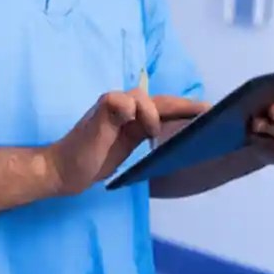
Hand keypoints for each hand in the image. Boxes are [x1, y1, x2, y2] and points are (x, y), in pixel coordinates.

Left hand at [45, 89, 209, 195]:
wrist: (62, 172)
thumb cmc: (77, 154)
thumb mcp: (92, 135)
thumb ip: (109, 115)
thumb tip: (129, 102)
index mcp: (115, 104)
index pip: (144, 101)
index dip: (152, 113)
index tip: (152, 133)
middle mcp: (123, 108)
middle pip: (158, 102)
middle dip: (183, 105)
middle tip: (210, 110)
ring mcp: (128, 121)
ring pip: (160, 111)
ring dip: (182, 112)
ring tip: (207, 118)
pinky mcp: (130, 134)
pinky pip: (156, 124)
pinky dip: (173, 124)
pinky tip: (186, 132)